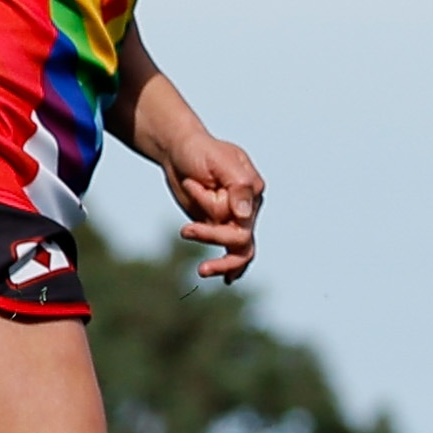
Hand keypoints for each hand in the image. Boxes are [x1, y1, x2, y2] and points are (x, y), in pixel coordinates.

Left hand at [159, 131, 266, 283]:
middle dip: (213, 236)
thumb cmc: (201, 151)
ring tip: (202, 271)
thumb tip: (244, 215)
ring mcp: (233, 219)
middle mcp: (247, 208)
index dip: (215, 206)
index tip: (190, 184)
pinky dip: (231, 266)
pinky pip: (231, 251)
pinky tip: (228, 280)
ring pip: (239, 250)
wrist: (180, 152)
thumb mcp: (220, 162)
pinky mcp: (217, 226)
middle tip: (185, 231)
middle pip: (240, 237)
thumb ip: (238, 186)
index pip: (243, 214)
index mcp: (252, 190)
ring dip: (223, 263)